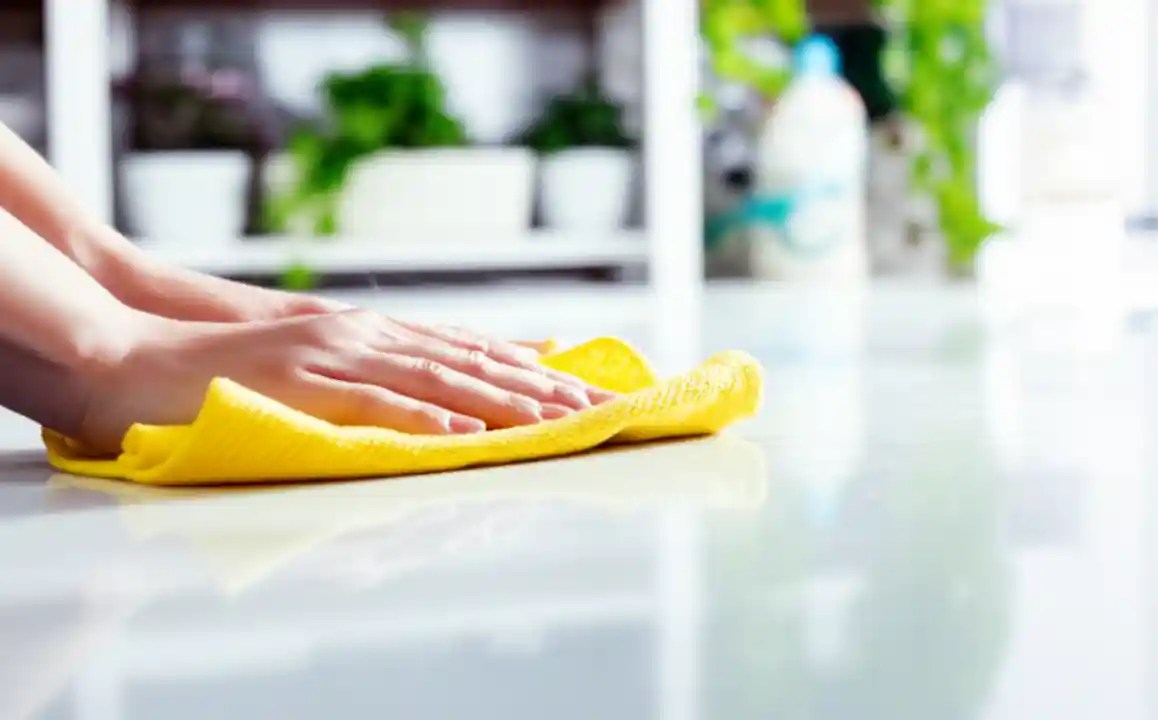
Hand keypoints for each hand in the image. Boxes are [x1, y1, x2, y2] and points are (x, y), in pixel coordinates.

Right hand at [76, 309, 614, 452]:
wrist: (147, 347)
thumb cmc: (231, 361)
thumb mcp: (316, 359)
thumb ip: (375, 369)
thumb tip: (432, 392)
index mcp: (372, 331)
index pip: (470, 349)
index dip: (532, 368)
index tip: (583, 387)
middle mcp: (367, 335)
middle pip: (472, 360)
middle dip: (542, 385)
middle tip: (598, 404)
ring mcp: (338, 353)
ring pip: (440, 376)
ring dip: (503, 400)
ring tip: (558, 421)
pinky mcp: (305, 380)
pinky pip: (377, 400)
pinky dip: (426, 415)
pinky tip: (465, 430)